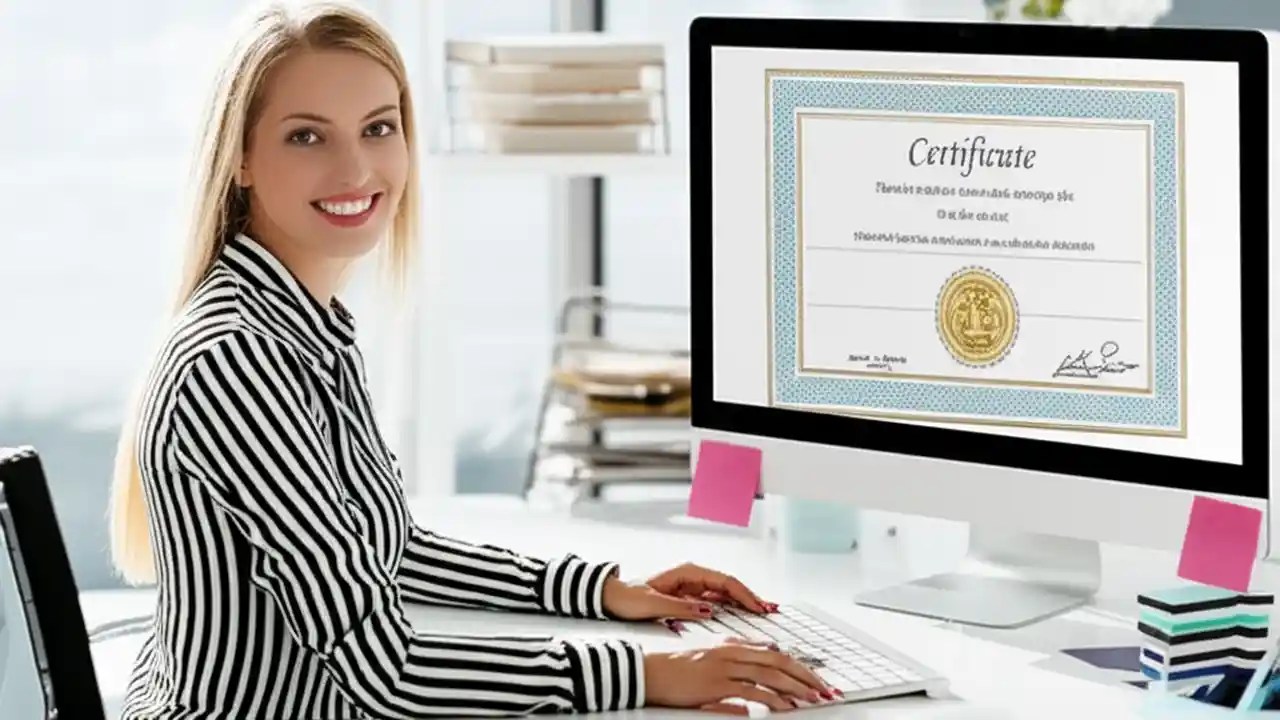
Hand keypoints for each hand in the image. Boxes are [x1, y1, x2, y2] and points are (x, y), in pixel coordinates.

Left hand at [602, 562, 776, 620]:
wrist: (614, 598)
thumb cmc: (630, 598)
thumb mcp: (654, 604)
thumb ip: (682, 608)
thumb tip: (708, 611)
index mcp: (687, 573)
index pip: (724, 582)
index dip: (744, 594)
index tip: (757, 607)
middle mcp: (693, 576)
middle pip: (729, 585)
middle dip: (750, 597)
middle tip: (769, 610)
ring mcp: (692, 586)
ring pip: (725, 593)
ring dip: (743, 602)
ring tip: (762, 612)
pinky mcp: (689, 597)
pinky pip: (716, 600)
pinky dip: (731, 607)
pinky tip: (741, 615)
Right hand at [644, 638, 839, 713]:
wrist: (651, 673)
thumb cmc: (676, 669)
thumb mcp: (711, 656)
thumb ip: (736, 658)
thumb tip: (762, 663)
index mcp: (732, 645)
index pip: (774, 653)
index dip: (798, 666)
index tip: (814, 678)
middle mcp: (732, 653)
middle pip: (778, 662)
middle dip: (805, 677)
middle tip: (823, 689)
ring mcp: (725, 668)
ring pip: (770, 675)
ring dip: (795, 689)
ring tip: (812, 699)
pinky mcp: (717, 685)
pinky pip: (752, 692)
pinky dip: (772, 700)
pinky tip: (784, 707)